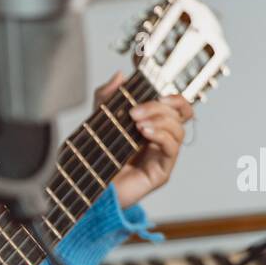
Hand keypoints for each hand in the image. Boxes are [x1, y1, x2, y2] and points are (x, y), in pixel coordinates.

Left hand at [93, 71, 193, 209]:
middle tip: (134, 110)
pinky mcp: (160, 173)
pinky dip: (161, 135)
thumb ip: (107, 97)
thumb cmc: (94, 159)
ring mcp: (162, 157)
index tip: (156, 90)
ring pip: (178, 129)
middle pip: (181, 115)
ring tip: (136, 122)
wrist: (84, 188)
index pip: (176, 107)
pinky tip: (144, 132)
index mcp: (151, 126)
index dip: (172, 96)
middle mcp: (160, 141)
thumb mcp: (98, 121)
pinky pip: (171, 149)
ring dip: (159, 120)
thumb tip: (120, 76)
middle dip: (160, 106)